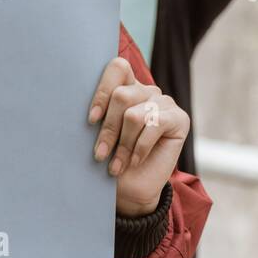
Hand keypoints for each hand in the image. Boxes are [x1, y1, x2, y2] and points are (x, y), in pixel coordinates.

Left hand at [88, 56, 188, 216]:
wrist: (130, 189)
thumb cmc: (110, 159)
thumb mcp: (98, 134)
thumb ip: (97, 113)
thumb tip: (78, 97)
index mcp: (126, 87)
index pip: (117, 67)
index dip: (102, 90)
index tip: (91, 120)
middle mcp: (146, 91)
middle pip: (121, 95)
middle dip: (108, 129)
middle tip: (99, 154)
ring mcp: (164, 103)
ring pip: (134, 114)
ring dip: (122, 145)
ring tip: (115, 165)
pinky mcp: (179, 118)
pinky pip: (154, 125)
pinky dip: (139, 147)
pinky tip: (134, 161)